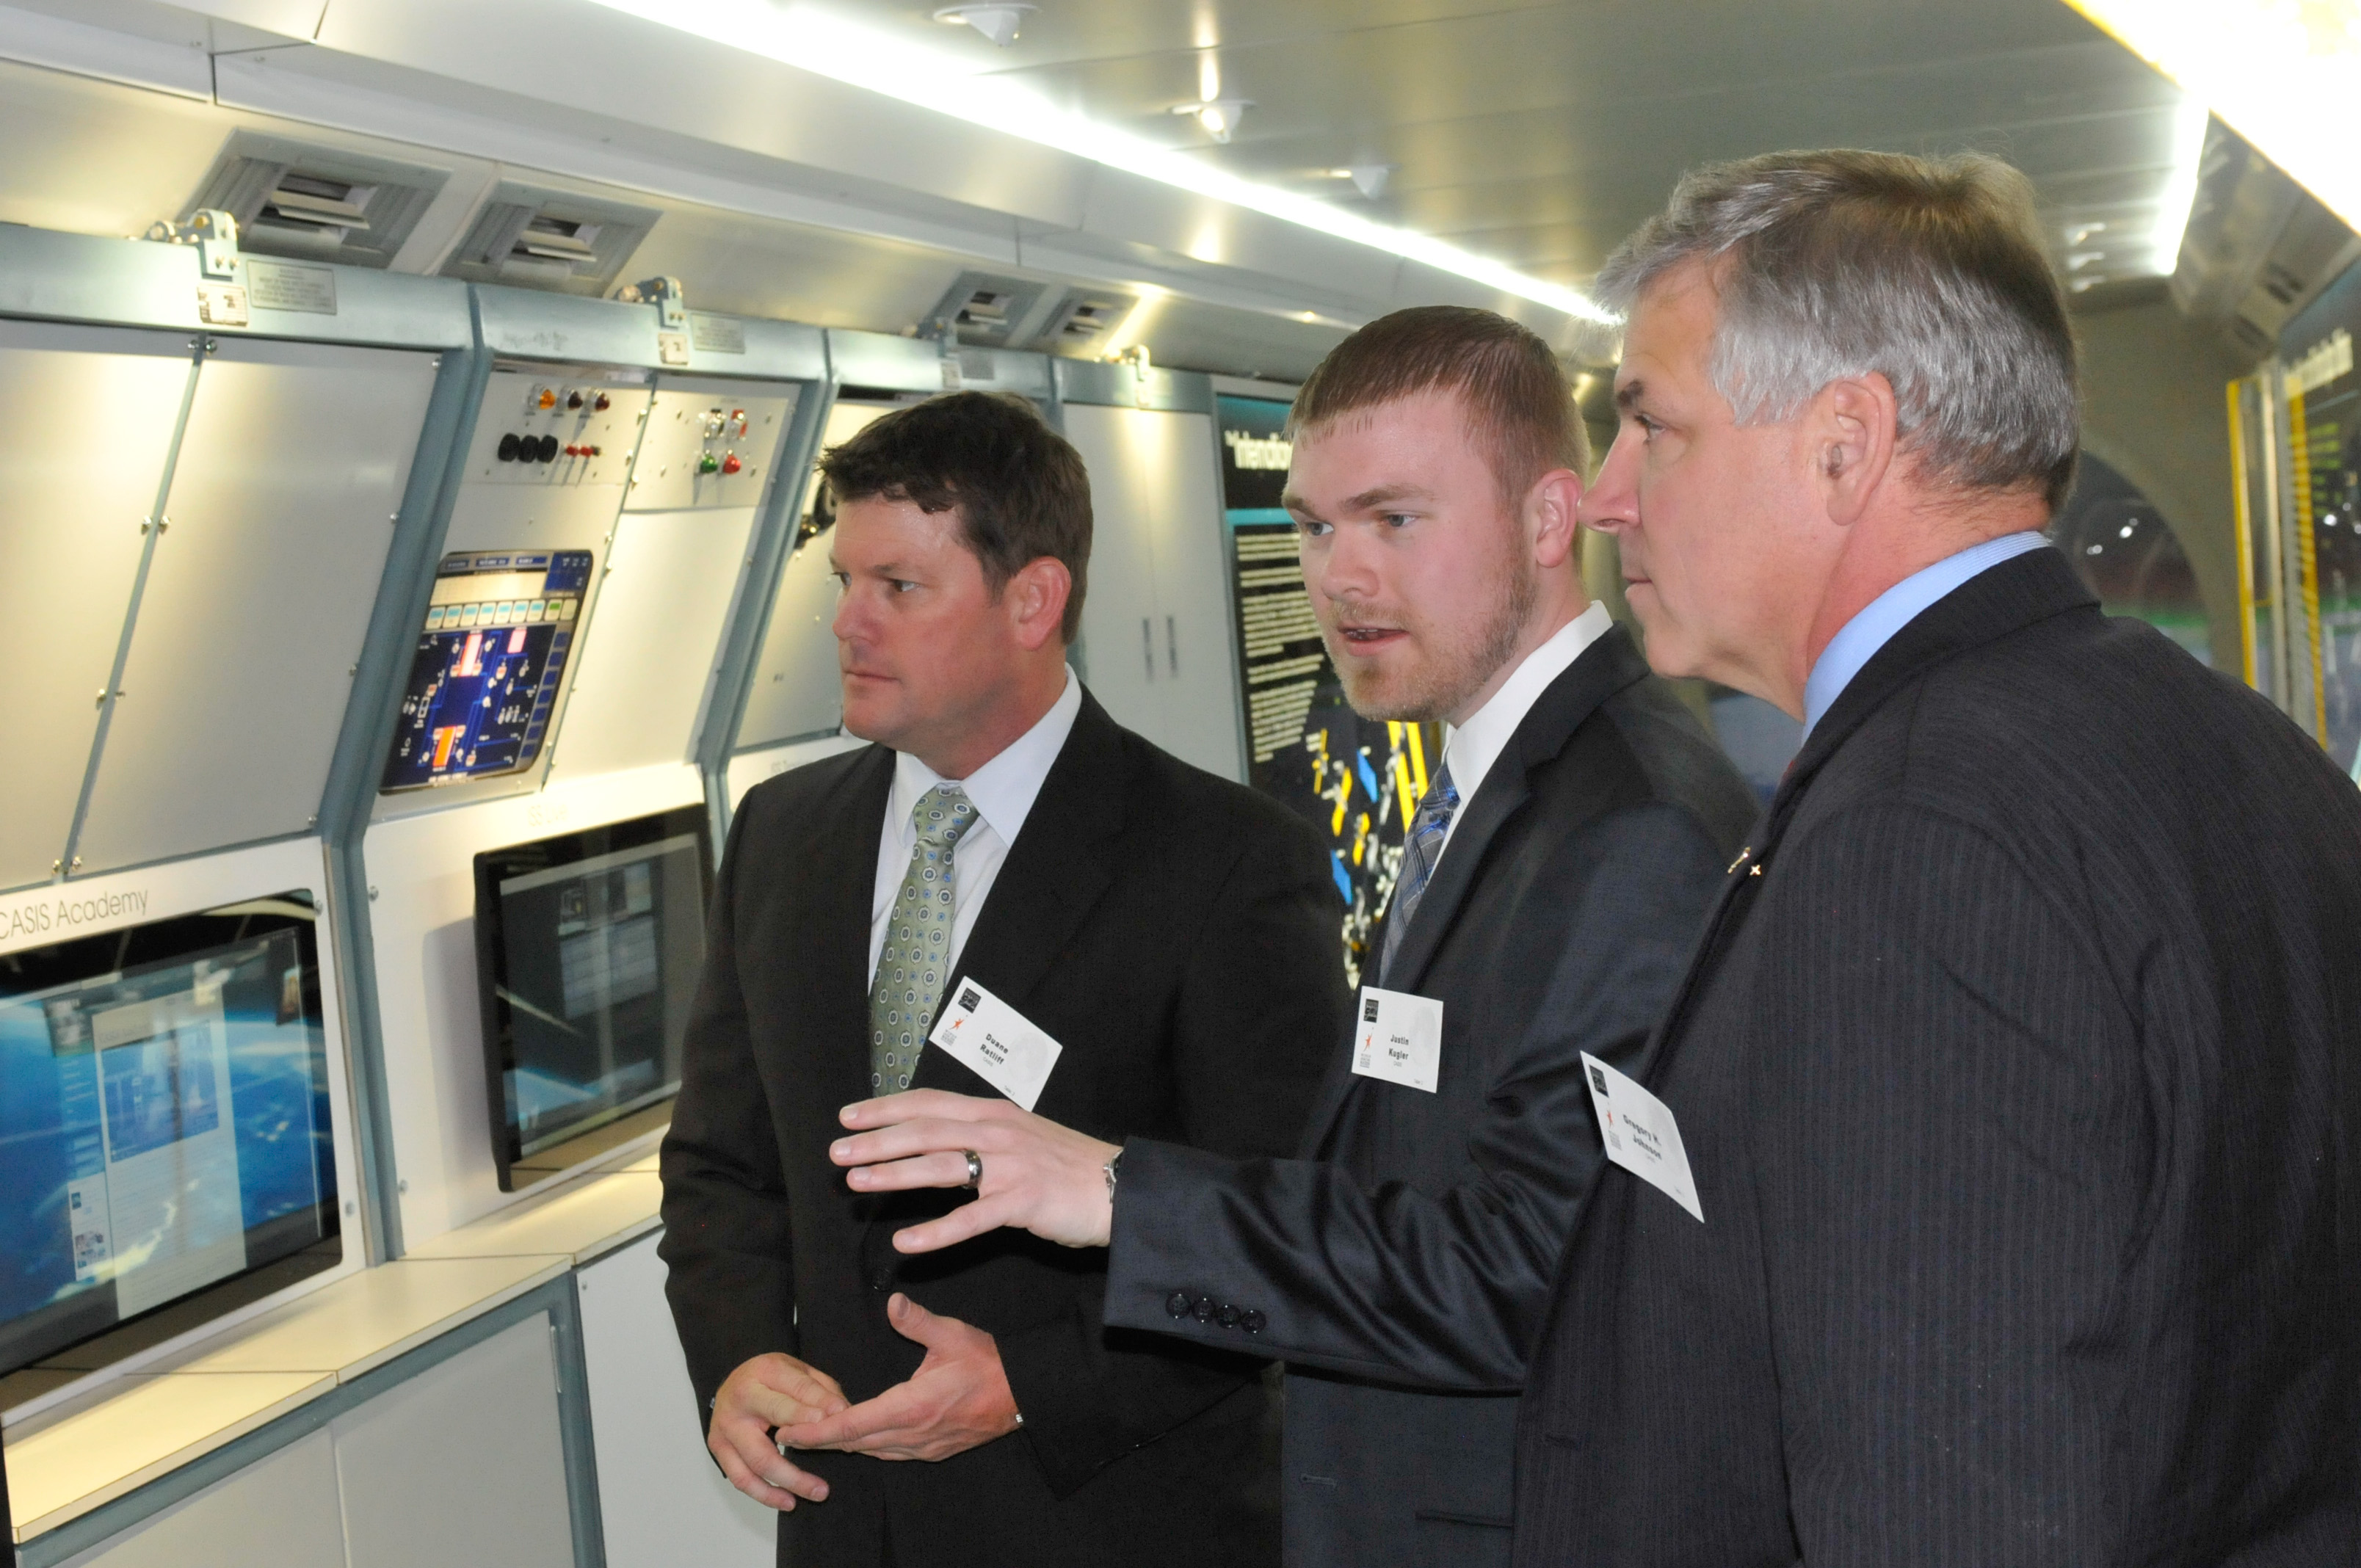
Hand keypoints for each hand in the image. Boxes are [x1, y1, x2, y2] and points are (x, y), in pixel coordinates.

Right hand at [708, 1352, 850, 1509]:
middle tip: (834, 1451)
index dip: (819, 1404)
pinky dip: (765, 1494)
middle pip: (775, 1424)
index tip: (841, 1417)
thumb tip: (840, 1412)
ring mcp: (726, 1425)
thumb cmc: (771, 1379)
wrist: (733, 1383)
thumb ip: (820, 1390)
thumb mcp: (798, 1371)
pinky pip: (741, 1478)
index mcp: (765, 1371)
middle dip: (806, 1443)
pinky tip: (788, 1501)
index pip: (796, 1389)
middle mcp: (742, 1397)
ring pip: (757, 1460)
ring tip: (817, 1492)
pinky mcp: (718, 1448)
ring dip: (790, 1480)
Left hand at [783, 1294, 1020, 1460]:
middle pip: (856, 1445)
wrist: (1023, 1394)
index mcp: (912, 1407)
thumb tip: (892, 1302)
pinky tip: (862, 1438)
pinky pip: (893, 1454)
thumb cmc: (988, 1363)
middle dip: (822, 1441)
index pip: (852, 1425)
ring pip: (873, 1452)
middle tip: (791, 1436)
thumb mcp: (952, 1335)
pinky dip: (871, 1447)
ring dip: (846, 1445)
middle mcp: (913, 1434)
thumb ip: (917, 1321)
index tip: (790, 1434)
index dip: (817, 1432)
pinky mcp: (935, 1452)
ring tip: (819, 1436)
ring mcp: (924, 1447)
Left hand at [830, 1089, 1119, 1251]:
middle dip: (876, 1141)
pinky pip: (970, 1219)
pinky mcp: (1022, 1202)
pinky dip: (936, 1232)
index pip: (929, 1104)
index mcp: (993, 1113)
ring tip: (857, 1184)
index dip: (886, 1108)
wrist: (1119, 1186)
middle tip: (837, 1153)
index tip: (849, 1116)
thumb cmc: (1068, 1165)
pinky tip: (906, 1244)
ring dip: (893, 1175)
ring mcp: (1009, 1166)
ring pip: (940, 1166)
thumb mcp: (1021, 1135)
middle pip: (924, 1131)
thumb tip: (940, 1139)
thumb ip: (982, 1135)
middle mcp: (996, 1132)